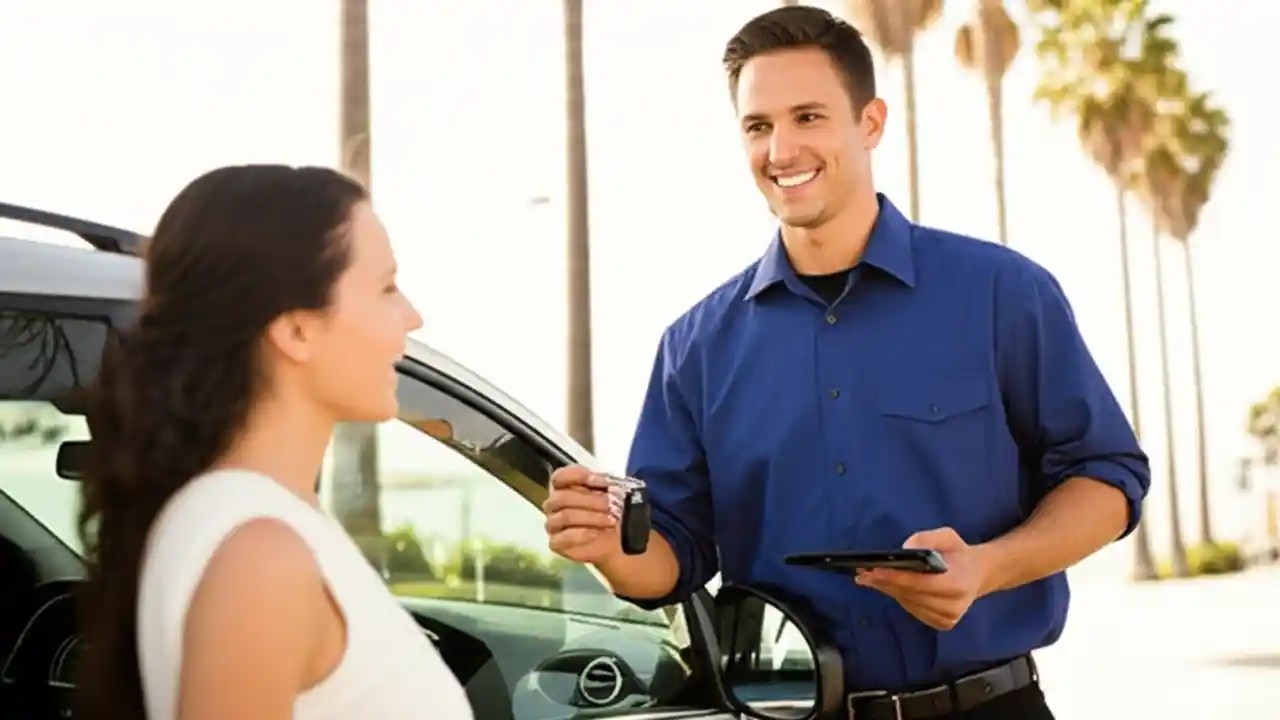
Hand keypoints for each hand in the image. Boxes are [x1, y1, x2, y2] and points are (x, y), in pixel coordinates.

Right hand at [542, 465, 620, 564]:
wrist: (612, 539)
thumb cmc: (606, 511)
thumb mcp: (608, 493)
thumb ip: (603, 486)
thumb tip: (608, 482)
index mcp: (562, 487)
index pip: (559, 477)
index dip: (579, 476)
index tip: (603, 482)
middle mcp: (553, 504)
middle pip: (562, 498)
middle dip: (589, 500)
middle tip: (609, 504)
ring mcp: (552, 524)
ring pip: (564, 516)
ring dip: (590, 517)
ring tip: (610, 520)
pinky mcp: (555, 543)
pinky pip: (564, 538)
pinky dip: (583, 534)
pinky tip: (597, 533)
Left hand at [854, 527, 991, 631]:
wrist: (978, 575)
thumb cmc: (959, 553)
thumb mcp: (947, 536)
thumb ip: (926, 539)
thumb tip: (905, 548)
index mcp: (958, 584)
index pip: (921, 583)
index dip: (896, 577)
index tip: (874, 570)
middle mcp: (953, 606)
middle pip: (911, 595)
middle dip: (885, 582)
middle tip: (863, 573)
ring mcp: (947, 618)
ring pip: (908, 603)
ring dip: (888, 590)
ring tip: (869, 577)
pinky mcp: (941, 624)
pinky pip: (912, 609)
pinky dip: (899, 597)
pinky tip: (886, 586)